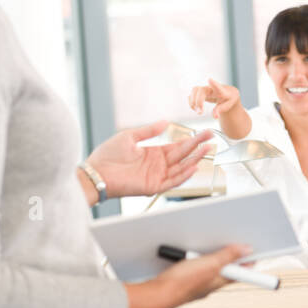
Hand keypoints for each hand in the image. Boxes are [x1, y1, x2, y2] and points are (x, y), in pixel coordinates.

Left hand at [86, 121, 212, 197]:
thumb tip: (165, 122)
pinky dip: (183, 175)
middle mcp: (159, 165)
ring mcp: (157, 176)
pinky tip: (193, 166)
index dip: (191, 139)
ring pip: (181, 168)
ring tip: (207, 149)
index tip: (204, 132)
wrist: (96, 172)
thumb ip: (149, 130)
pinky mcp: (153, 186)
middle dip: (198, 146)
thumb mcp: (130, 137)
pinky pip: (172, 181)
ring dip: (195, 159)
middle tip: (211, 137)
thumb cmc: (108, 155)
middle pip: (183, 155)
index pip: (178, 146)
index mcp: (154, 153)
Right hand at [129, 244, 251, 307]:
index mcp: (220, 281)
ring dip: (211, 260)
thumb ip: (228, 256)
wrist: (157, 295)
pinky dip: (196, 263)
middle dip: (230, 259)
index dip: (248, 264)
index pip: (240, 273)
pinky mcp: (185, 283)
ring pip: (209, 271)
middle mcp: (210, 285)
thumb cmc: (182, 282)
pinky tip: (190, 258)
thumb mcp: (209, 264)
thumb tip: (247, 250)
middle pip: (226, 271)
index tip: (255, 256)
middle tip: (232, 247)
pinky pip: (196, 272)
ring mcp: (197, 285)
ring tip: (207, 250)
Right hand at [188, 78, 241, 119]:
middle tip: (200, 112)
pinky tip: (196, 109)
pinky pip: (191, 94)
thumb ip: (220, 110)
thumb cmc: (228, 99)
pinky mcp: (199, 92)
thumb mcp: (227, 105)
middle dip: (198, 101)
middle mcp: (210, 88)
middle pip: (201, 90)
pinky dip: (191, 103)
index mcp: (220, 91)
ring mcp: (204, 89)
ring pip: (194, 90)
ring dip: (193, 102)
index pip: (217, 86)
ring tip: (198, 112)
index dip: (213, 83)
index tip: (210, 79)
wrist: (227, 93)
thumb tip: (215, 116)